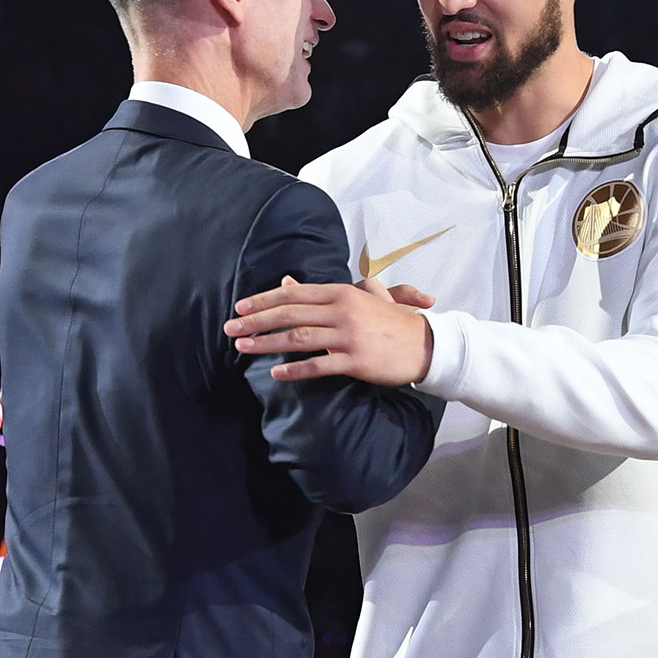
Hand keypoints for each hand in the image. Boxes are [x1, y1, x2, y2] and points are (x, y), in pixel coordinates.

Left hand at [227, 275, 434, 386]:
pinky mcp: (356, 361)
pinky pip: (318, 366)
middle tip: (230, 329)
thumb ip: (323, 290)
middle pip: (289, 314)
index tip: (240, 308)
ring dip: (267, 344)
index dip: (263, 300)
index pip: (293, 294)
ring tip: (243, 348)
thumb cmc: (392, 321)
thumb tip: (287, 283)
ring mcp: (348, 336)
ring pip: (298, 339)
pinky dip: (295, 370)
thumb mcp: (361, 297)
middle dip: (256, 322)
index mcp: (341, 292)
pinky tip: (276, 374)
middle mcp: (342, 311)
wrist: (427, 345)